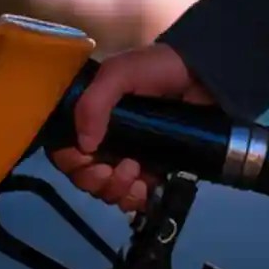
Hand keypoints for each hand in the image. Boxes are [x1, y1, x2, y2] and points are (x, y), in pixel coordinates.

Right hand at [49, 43, 213, 211]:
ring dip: (115, 189)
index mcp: (89, 120)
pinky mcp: (153, 172)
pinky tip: (145, 186)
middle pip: (83, 177)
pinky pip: (133, 198)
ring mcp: (128, 159)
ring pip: (107, 191)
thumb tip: (85, 146)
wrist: (204, 75)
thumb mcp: (119, 74)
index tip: (88, 158)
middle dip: (95, 180)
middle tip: (114, 168)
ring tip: (135, 171)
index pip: (64, 151)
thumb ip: (94, 104)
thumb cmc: (157, 69)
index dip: (70, 162)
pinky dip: (135, 199)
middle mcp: (104, 142)